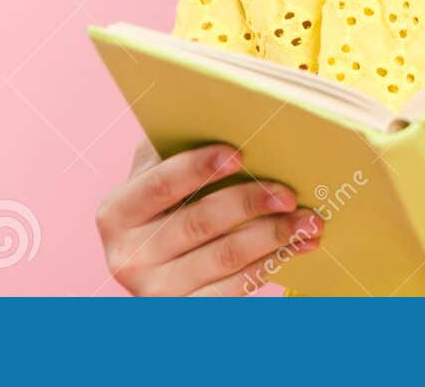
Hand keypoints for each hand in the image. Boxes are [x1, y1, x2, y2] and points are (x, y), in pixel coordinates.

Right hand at [96, 138, 322, 295]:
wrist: (159, 267)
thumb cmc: (169, 205)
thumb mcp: (158, 174)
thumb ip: (177, 146)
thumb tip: (227, 112)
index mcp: (116, 213)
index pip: (160, 185)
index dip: (199, 167)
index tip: (239, 153)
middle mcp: (128, 257)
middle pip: (200, 223)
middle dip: (250, 202)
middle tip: (290, 192)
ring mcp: (156, 291)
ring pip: (225, 257)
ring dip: (273, 235)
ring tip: (308, 220)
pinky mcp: (186, 314)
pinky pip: (235, 288)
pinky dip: (271, 263)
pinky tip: (297, 246)